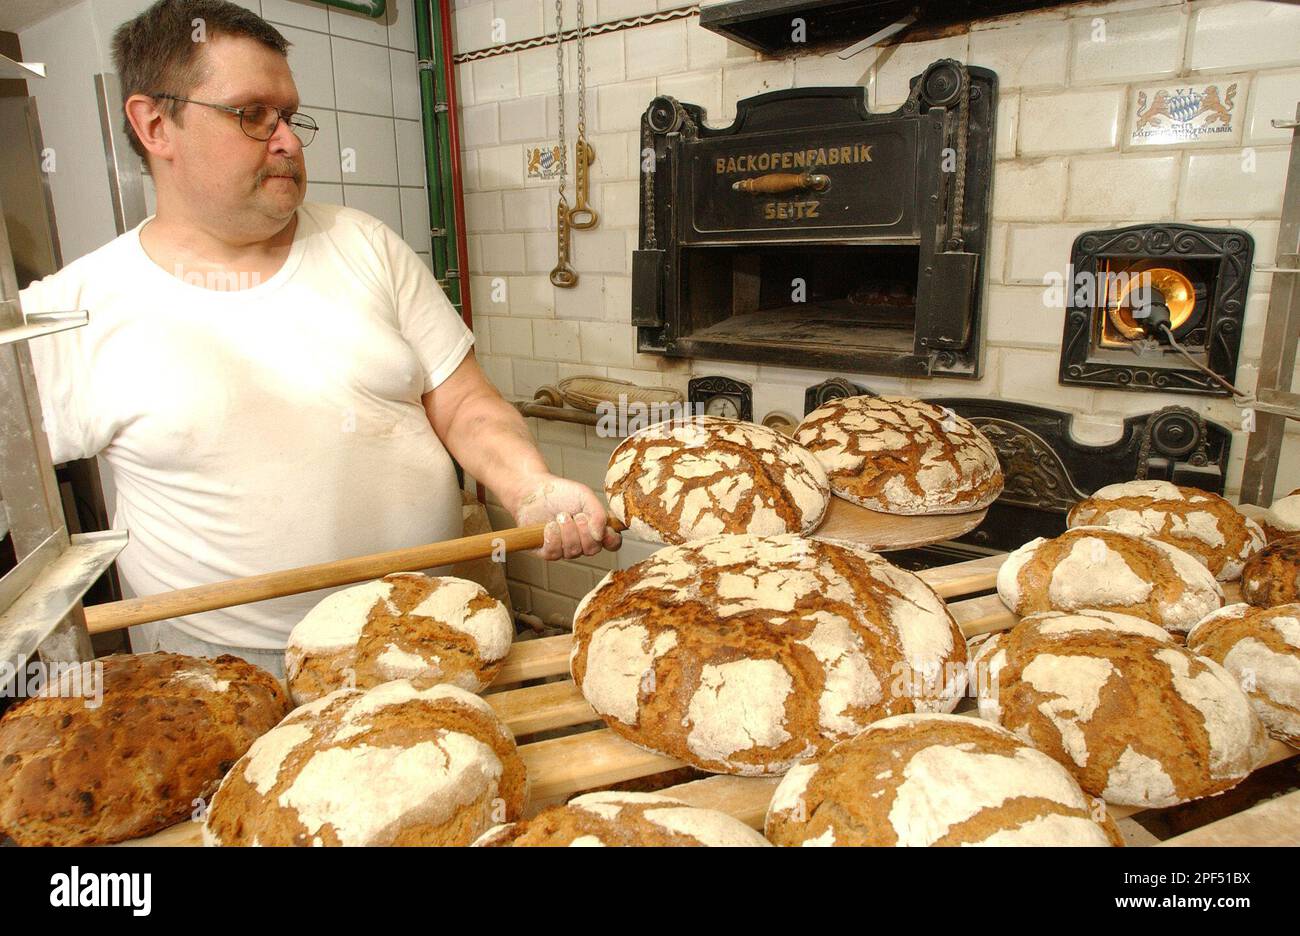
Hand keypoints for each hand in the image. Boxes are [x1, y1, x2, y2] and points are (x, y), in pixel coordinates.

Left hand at [507, 474, 621, 559]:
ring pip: (573, 551)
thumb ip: (599, 514)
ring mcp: (564, 549)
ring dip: (567, 531)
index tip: (605, 529)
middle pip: (593, 549)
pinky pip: (554, 553)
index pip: (612, 544)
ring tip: (560, 516)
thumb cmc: (560, 493)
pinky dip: (553, 537)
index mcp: (595, 529)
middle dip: (584, 530)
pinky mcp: (546, 552)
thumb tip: (601, 535)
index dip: (611, 540)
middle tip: (576, 515)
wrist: (533, 491)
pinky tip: (549, 526)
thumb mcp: (585, 496)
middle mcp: (582, 542)